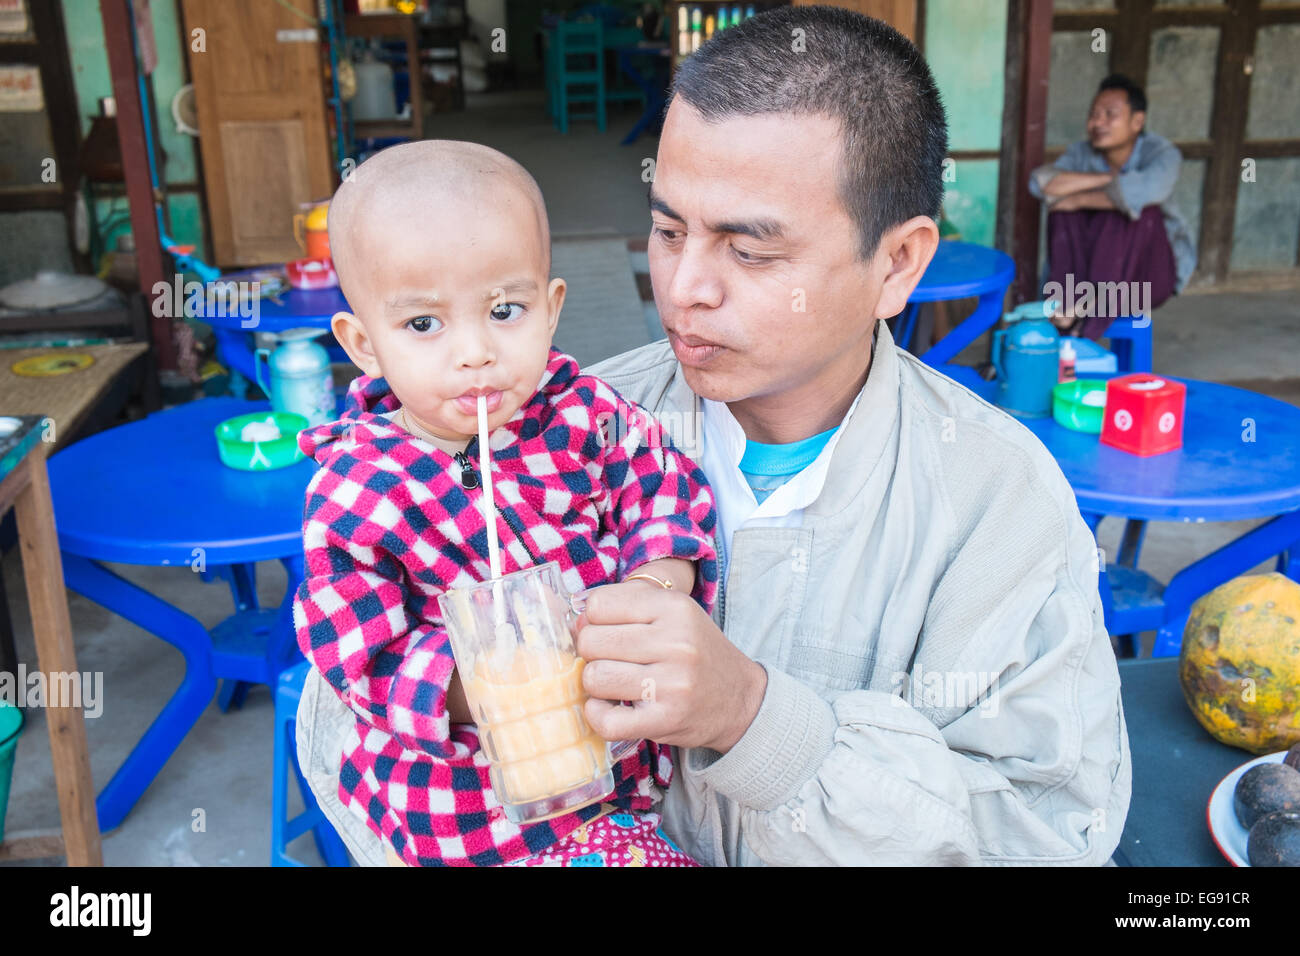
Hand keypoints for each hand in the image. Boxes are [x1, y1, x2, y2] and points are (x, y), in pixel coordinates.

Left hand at [573, 582, 766, 752]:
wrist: (740, 699)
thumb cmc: (696, 652)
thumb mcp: (674, 613)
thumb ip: (627, 606)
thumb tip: (575, 622)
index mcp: (674, 607)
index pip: (599, 605)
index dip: (592, 620)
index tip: (606, 632)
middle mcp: (675, 642)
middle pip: (591, 641)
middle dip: (591, 653)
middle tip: (611, 660)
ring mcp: (671, 684)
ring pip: (594, 678)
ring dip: (596, 685)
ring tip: (615, 685)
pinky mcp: (665, 720)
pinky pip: (605, 720)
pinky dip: (597, 715)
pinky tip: (610, 708)